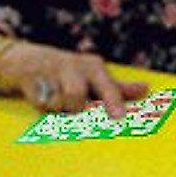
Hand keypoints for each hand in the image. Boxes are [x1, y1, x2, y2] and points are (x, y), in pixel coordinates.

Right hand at [0, 41, 147, 117]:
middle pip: (76, 95)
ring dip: (60, 109)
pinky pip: (42, 106)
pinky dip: (45, 108)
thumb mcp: (97, 78)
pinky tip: (45, 97)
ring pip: (58, 103)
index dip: (113, 101)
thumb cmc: (74, 75)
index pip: (106, 86)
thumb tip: (145, 89)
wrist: (30, 60)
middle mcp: (74, 67)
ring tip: (60, 102)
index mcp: (94, 67)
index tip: (118, 116)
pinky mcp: (31, 82)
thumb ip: (120, 90)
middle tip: (75, 112)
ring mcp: (50, 73)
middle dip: (75, 109)